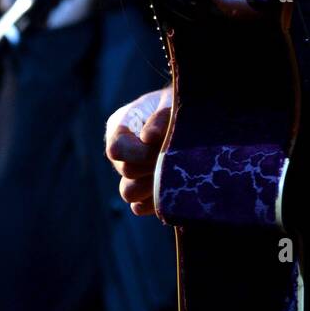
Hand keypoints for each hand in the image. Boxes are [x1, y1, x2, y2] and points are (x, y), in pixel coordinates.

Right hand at [105, 86, 172, 216]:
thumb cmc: (178, 107)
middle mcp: (121, 152)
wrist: (192, 121)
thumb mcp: (171, 104)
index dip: (139, 151)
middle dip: (153, 165)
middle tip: (175, 159)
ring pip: (129, 193)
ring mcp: (129, 174)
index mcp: (121, 125)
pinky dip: (156, 201)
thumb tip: (149, 137)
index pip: (116, 147)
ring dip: (153, 185)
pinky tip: (174, 188)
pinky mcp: (140, 192)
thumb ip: (160, 118)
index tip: (160, 144)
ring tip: (175, 174)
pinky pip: (140, 207)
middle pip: (126, 170)